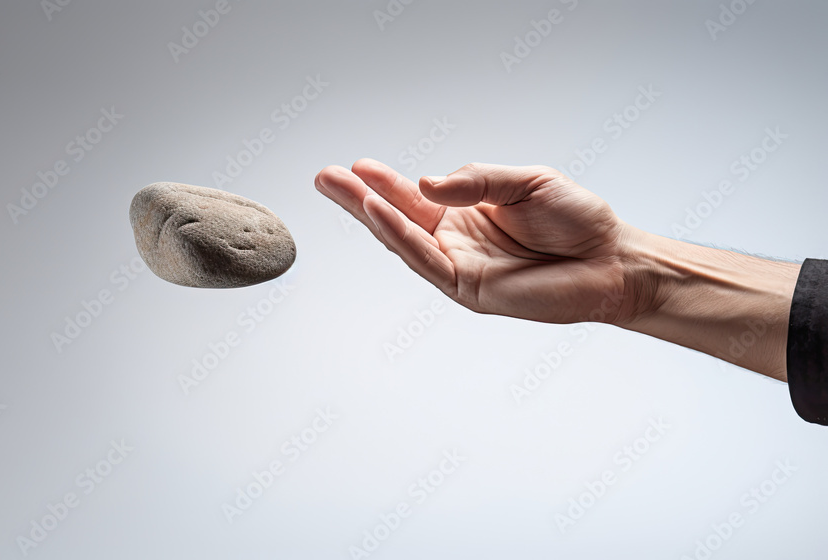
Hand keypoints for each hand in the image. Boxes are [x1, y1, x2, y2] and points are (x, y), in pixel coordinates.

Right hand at [315, 159, 644, 324]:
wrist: (611, 260)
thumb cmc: (576, 220)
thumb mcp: (525, 180)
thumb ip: (476, 179)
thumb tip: (426, 184)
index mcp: (466, 212)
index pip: (415, 195)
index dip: (384, 181)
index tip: (355, 165)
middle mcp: (455, 240)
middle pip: (397, 216)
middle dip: (359, 197)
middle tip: (324, 176)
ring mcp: (458, 266)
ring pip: (403, 239)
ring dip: (370, 214)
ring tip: (340, 189)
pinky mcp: (468, 289)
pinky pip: (426, 260)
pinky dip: (401, 237)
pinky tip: (379, 213)